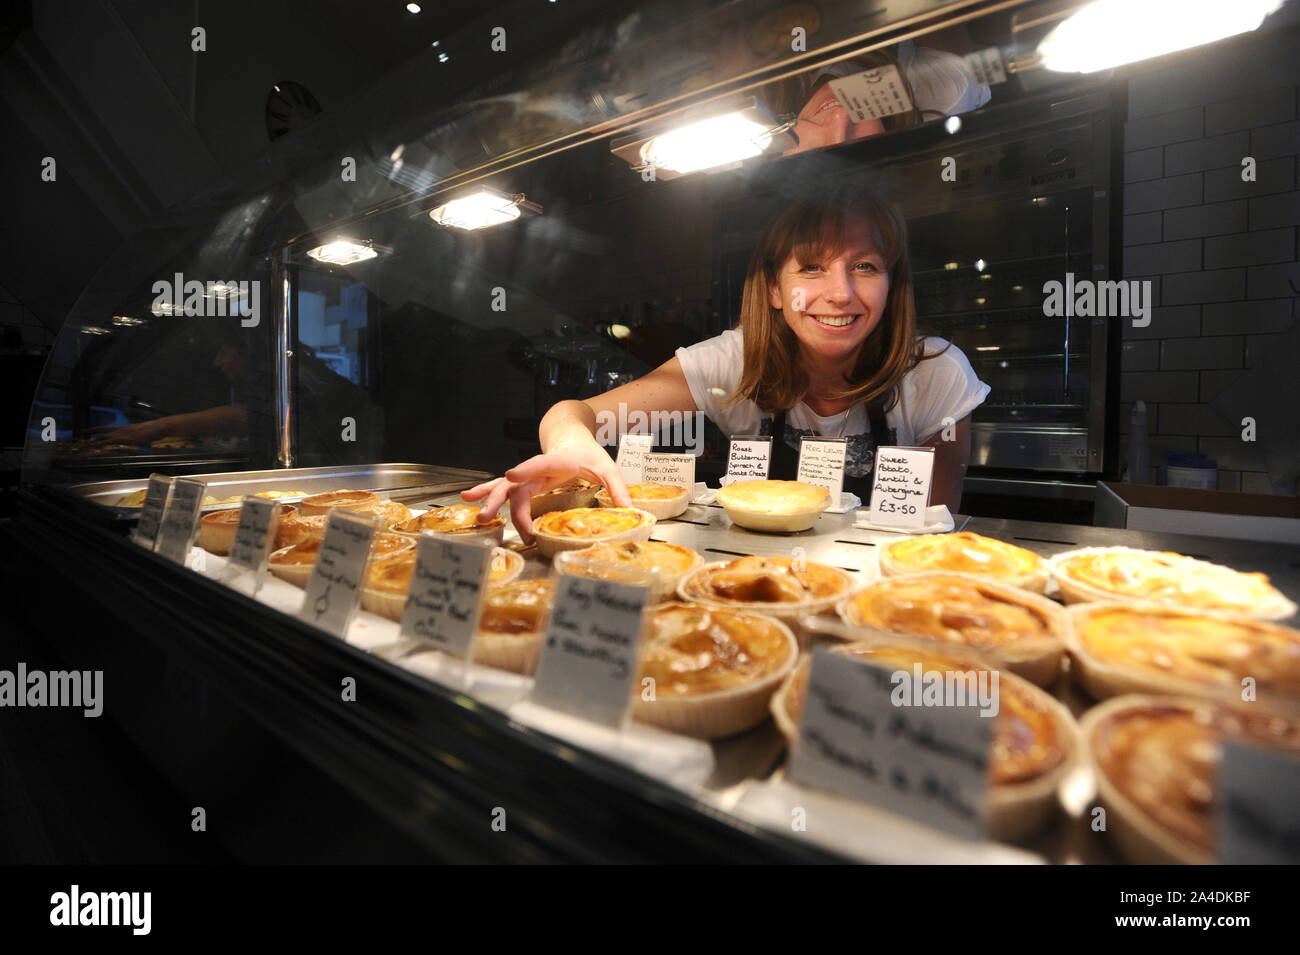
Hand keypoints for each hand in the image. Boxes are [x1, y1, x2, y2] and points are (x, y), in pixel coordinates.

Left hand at [83, 419, 168, 445]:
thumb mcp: (143, 435)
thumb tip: (135, 441)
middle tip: (83, 432)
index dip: (99, 429)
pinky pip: (114, 440)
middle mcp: (123, 429)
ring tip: (88, 441)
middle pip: (105, 429)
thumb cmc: (154, 431)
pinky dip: (106, 442)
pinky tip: (100, 444)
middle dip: (93, 431)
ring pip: (108, 435)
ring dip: (98, 439)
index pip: (109, 427)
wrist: (160, 427)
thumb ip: (136, 438)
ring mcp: (126, 433)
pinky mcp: (128, 438)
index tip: (91, 430)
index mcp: (126, 428)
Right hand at [462, 447, 630, 540]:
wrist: (571, 434)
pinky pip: (505, 489)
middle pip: (517, 484)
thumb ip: (617, 489)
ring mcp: (528, 474)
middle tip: (490, 516)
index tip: (512, 474)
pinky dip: (488, 493)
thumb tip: (630, 512)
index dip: (527, 469)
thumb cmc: (589, 452)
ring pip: (506, 488)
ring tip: (479, 515)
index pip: (541, 464)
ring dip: (492, 501)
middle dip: (502, 500)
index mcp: (558, 460)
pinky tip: (469, 499)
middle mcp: (538, 468)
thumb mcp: (607, 468)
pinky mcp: (525, 481)